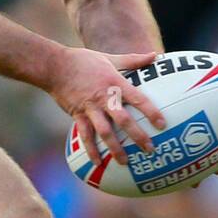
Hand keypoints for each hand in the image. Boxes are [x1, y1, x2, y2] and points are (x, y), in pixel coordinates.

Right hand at [45, 46, 165, 166]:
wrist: (54, 67)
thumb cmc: (83, 61)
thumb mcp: (110, 58)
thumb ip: (133, 60)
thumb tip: (155, 55)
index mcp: (115, 83)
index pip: (138, 99)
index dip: (151, 112)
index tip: (162, 125)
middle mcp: (104, 98)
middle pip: (123, 120)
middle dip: (137, 136)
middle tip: (150, 150)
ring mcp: (90, 108)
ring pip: (104, 132)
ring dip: (115, 148)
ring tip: (125, 162)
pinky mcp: (77, 115)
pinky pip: (85, 136)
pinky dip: (91, 150)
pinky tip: (97, 162)